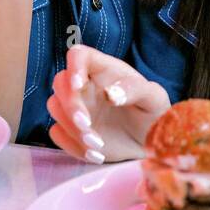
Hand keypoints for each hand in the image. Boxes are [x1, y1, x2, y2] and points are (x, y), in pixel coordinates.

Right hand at [46, 45, 170, 163]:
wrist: (150, 144)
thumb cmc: (153, 113)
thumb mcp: (154, 98)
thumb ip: (135, 90)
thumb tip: (111, 93)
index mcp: (104, 70)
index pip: (79, 55)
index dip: (74, 66)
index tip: (78, 84)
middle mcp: (85, 86)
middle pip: (60, 82)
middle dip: (71, 105)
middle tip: (88, 126)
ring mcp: (76, 108)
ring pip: (55, 107)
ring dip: (71, 127)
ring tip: (98, 144)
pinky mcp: (72, 131)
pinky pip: (57, 133)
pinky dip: (72, 144)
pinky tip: (95, 154)